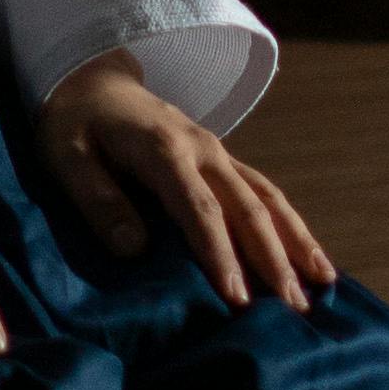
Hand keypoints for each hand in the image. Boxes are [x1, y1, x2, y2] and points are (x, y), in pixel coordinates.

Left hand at [36, 55, 336, 310]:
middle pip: (247, 207)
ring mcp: (218, 153)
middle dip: (273, 260)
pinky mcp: (222, 161)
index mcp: (164, 149)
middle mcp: (203, 149)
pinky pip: (265, 193)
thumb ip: (98, 199)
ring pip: (268, 198)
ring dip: (296, 243)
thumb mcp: (66, 158)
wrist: (93, 80)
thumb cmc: (73, 124)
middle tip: (292, 309)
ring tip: (322, 285)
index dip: (220, 255)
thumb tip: (133, 249)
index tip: (235, 299)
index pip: (199, 210)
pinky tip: (311, 257)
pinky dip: (292, 226)